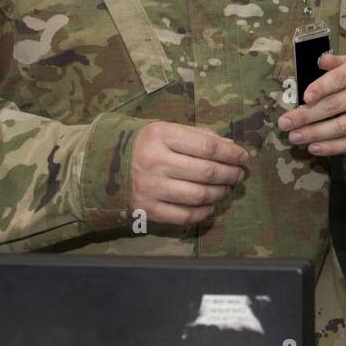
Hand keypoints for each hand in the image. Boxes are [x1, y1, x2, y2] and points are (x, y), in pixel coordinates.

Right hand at [129, 121, 249, 225]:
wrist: (102, 165)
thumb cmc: (144, 144)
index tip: (243, 157)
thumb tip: (232, 149)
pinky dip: (202, 213)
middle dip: (229, 174)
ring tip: (226, 188)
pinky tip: (209, 206)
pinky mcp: (146, 209)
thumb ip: (199, 136)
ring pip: (198, 195)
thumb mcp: (167, 130)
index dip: (231, 153)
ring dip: (220, 193)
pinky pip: (183, 216)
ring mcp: (149, 187)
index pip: (207, 146)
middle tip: (238, 175)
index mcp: (161, 136)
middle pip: (206, 172)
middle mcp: (154, 161)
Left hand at [277, 52, 345, 154]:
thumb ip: (334, 61)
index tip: (305, 97)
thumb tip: (321, 60)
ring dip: (316, 133)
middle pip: (335, 105)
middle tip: (285, 123)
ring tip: (295, 137)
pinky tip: (313, 147)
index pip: (339, 79)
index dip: (322, 87)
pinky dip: (332, 147)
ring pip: (343, 126)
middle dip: (308, 115)